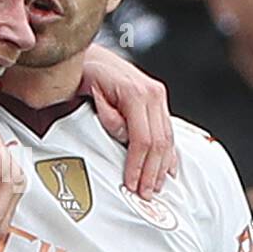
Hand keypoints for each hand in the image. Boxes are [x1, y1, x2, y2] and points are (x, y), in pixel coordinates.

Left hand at [80, 43, 176, 198]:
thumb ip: (106, 116)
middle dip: (152, 172)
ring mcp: (158, 96)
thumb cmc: (83, 74)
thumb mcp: (87, 93)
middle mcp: (153, 93)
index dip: (138, 166)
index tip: (131, 185)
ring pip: (168, 139)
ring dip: (162, 167)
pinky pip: (168, 131)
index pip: (143, 140)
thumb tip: (123, 136)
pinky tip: (168, 169)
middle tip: (144, 194)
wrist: (90, 57)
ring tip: (155, 187)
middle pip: (160, 143)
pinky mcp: (159, 101)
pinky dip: (169, 153)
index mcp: (136, 93)